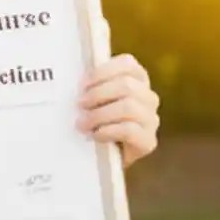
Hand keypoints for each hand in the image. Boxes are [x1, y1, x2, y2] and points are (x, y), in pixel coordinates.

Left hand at [77, 51, 159, 167]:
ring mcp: (151, 119)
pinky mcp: (148, 141)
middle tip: (78, 104)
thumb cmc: (93, 119)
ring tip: (82, 123)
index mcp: (136, 79)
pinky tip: (95, 135)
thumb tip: (68, 76)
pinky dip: (107, 131)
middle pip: (127, 86)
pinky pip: (130, 130)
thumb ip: (89, 85)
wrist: (103, 155)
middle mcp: (148, 97)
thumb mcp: (92, 98)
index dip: (103, 71)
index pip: (128, 64)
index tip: (82, 84)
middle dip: (98, 94)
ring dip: (100, 114)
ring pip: (129, 107)